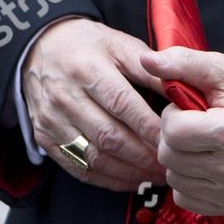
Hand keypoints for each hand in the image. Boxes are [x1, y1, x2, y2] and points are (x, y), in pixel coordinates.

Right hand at [21, 17, 169, 191]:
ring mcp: (52, 121)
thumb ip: (151, 69)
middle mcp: (65, 96)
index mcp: (87, 68)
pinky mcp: (45, 139)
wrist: (42, 48)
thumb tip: (182, 91)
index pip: (121, 103)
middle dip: (143, 155)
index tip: (174, 139)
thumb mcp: (120, 45)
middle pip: (108, 136)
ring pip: (94, 158)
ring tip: (157, 174)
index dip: (148, 126)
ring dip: (129, 172)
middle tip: (171, 162)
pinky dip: (108, 179)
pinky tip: (131, 179)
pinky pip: (79, 168)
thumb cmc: (90, 46)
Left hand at [137, 47, 223, 216]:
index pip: (172, 133)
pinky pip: (186, 199)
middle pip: (169, 158)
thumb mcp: (221, 68)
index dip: (172, 115)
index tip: (188, 107)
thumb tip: (146, 59)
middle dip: (173, 136)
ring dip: (180, 158)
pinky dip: (188, 180)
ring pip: (175, 180)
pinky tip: (205, 162)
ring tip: (201, 141)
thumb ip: (182, 62)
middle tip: (194, 123)